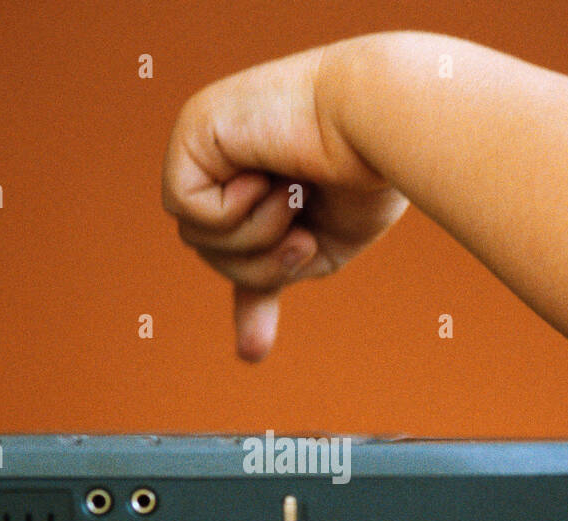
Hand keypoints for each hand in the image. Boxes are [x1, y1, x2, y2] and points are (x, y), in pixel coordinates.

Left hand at [161, 42, 407, 359]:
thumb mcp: (321, 249)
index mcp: (268, 176)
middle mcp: (232, 156)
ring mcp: (209, 139)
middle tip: (303, 240)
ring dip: (252, 238)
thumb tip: (246, 352)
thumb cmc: (370, 175)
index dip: (250, 302)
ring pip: (197, 237)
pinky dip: (233, 212)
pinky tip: (266, 178)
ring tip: (293, 199)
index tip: (252, 353)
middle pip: (213, 252)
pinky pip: (186, 207)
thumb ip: (276, 279)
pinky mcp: (194, 130)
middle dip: (258, 266)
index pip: (239, 247)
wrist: (382, 120)